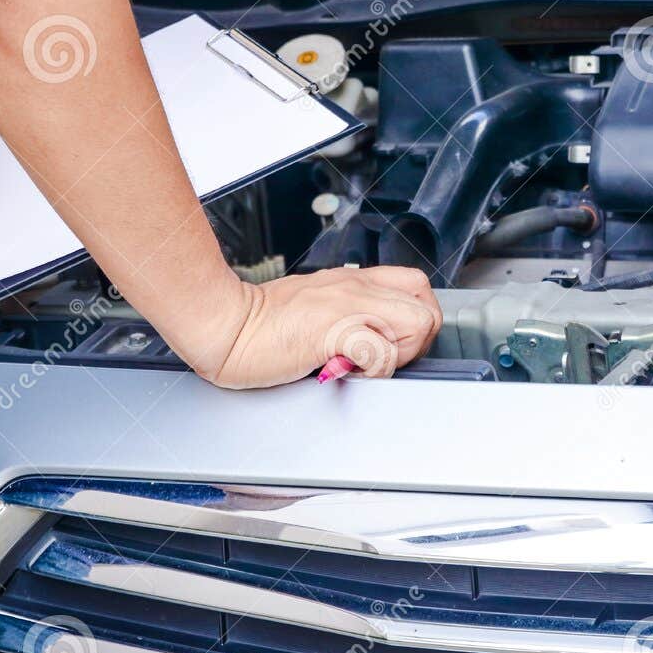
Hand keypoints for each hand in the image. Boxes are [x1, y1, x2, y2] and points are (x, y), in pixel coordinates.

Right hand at [196, 267, 442, 388]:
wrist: (223, 326)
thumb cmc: (260, 324)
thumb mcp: (316, 306)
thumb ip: (348, 313)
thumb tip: (374, 336)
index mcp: (354, 282)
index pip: (418, 287)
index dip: (416, 320)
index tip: (393, 343)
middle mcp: (356, 288)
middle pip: (428, 309)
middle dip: (416, 343)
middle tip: (383, 358)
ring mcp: (348, 306)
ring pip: (417, 324)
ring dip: (399, 355)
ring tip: (363, 365)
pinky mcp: (334, 331)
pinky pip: (382, 351)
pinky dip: (373, 371)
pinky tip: (346, 371)